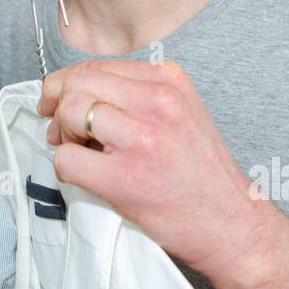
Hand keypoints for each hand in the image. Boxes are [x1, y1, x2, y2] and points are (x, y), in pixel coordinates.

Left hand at [38, 58, 250, 274]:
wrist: (231, 222)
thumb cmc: (202, 174)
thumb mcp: (181, 111)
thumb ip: (136, 94)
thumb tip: (77, 92)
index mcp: (168, 80)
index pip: (96, 65)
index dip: (68, 83)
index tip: (60, 100)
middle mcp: (157, 101)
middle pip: (78, 82)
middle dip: (57, 103)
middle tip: (59, 128)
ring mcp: (142, 138)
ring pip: (71, 111)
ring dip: (63, 133)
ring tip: (79, 150)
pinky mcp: (126, 178)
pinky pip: (68, 159)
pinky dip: (65, 166)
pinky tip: (87, 174)